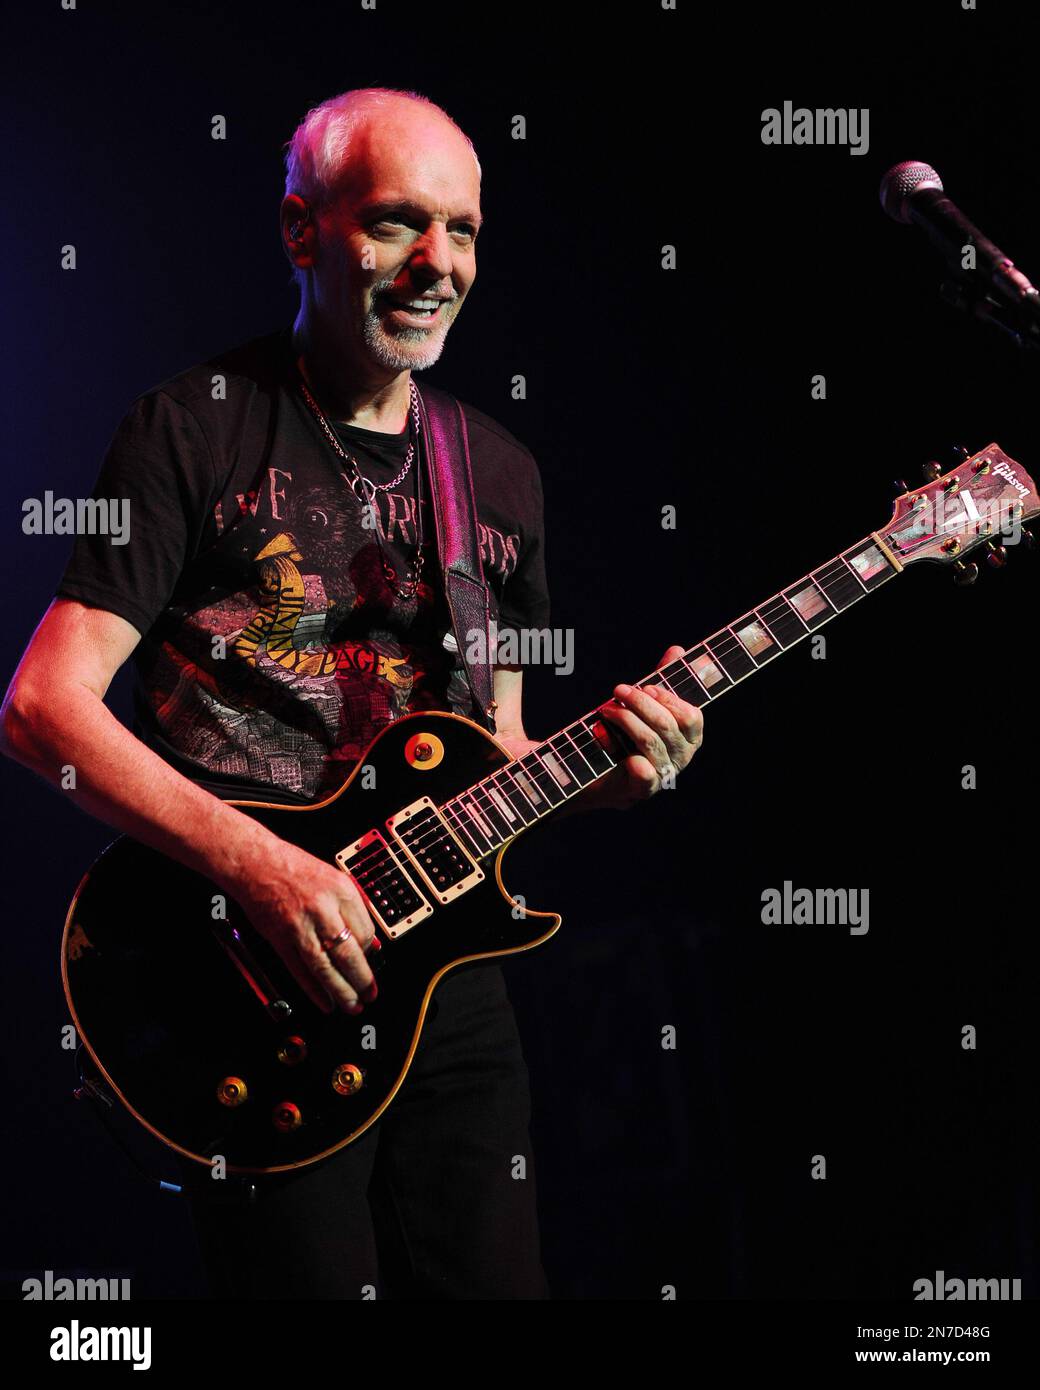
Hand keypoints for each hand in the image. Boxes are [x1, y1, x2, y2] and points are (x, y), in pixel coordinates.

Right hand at [225, 839, 379, 1015]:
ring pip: (325, 967)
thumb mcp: (332, 879)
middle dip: (362, 979)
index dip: (370, 951)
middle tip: (370, 994)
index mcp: (340, 890)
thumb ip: (351, 909)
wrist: (255, 862)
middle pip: (348, 952)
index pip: (365, 931)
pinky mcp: (279, 938)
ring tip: (353, 1005)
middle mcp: (321, 908)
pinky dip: (314, 990)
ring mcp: (299, 926)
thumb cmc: (294, 868)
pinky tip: (325, 1001)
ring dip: (341, 991)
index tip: (371, 960)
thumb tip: (367, 942)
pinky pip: (299, 970)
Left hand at [594, 645, 703, 808]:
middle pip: (667, 725)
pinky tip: (616, 747)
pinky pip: (644, 775)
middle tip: (618, 690)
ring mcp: (663, 775)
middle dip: (640, 703)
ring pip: (650, 741)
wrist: (597, 774)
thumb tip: (677, 650)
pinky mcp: (641, 790)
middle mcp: (682, 758)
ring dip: (625, 719)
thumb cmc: (627, 736)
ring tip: (605, 709)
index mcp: (690, 738)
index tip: (647, 686)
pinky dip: (633, 761)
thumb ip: (662, 681)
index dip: (669, 698)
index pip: (692, 716)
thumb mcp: (645, 706)